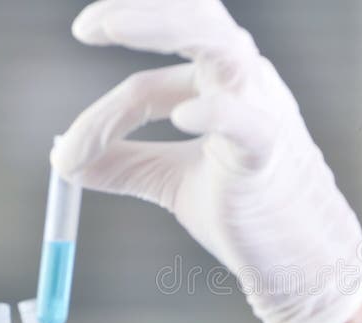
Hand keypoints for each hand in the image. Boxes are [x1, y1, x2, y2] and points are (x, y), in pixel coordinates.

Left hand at [52, 0, 361, 322]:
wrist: (299, 258)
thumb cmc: (247, 212)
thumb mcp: (172, 181)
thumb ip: (125, 164)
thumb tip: (62, 159)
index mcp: (220, 90)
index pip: (152, 83)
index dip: (104, 114)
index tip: (70, 151)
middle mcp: (243, 86)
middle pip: (194, 23)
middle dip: (139, 14)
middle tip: (86, 26)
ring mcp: (260, 112)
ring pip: (219, 45)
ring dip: (162, 25)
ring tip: (106, 25)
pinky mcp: (269, 153)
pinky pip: (245, 121)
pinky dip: (214, 113)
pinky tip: (183, 117)